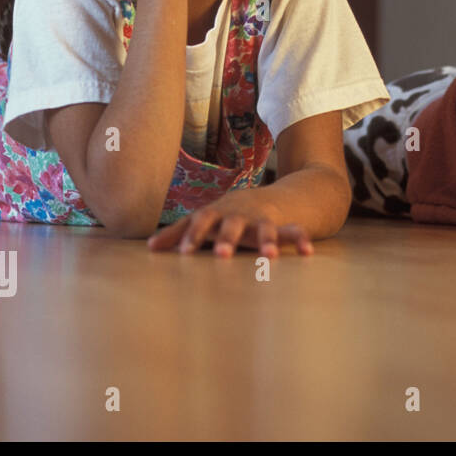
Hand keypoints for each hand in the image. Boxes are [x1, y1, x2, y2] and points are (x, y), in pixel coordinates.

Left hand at [146, 189, 314, 256]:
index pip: (201, 222)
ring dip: (266, 241)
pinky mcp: (282, 226)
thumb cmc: (227, 214)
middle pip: (232, 224)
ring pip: (265, 228)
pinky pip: (294, 231)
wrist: (268, 197)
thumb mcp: (205, 218)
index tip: (184, 253)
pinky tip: (307, 251)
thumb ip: (179, 232)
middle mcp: (239, 216)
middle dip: (228, 238)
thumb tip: (149, 247)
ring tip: (270, 258)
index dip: (192, 236)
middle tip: (223, 255)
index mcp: (217, 214)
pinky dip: (301, 239)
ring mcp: (261, 220)